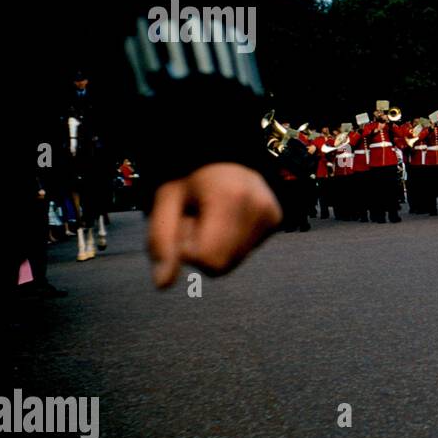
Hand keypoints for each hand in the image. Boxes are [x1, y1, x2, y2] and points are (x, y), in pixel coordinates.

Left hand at [148, 162, 281, 288]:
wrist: (221, 154)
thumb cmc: (189, 176)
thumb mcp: (165, 201)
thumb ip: (161, 241)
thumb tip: (163, 284)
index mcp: (230, 199)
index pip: (208, 260)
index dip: (188, 248)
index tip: (185, 220)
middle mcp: (259, 208)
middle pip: (222, 265)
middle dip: (202, 251)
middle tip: (198, 218)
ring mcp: (272, 215)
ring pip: (234, 261)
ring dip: (215, 247)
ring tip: (213, 216)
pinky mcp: (276, 220)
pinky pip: (245, 250)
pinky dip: (231, 241)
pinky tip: (228, 217)